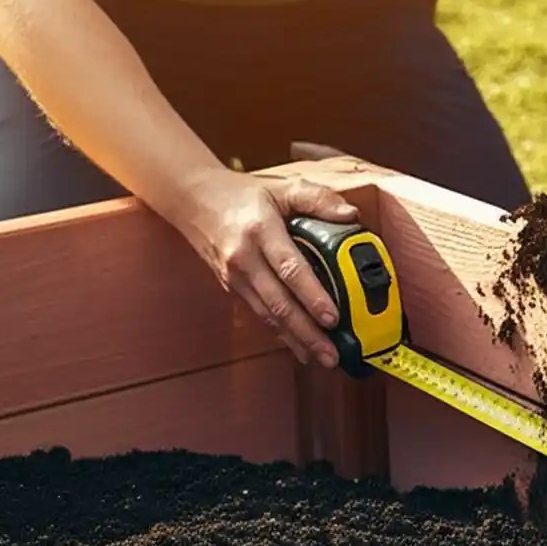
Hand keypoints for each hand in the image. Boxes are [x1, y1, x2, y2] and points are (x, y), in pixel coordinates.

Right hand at [171, 168, 358, 367]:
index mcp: (261, 231)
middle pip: (279, 304)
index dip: (311, 295)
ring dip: (296, 340)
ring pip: (268, 315)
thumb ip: (318, 199)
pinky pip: (260, 314)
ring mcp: (236, 277)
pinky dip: (281, 334)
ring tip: (321, 358)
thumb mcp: (282, 187)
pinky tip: (299, 347)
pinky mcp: (232, 288)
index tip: (332, 318)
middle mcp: (245, 259)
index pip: (290, 268)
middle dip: (307, 333)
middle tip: (331, 355)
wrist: (193, 200)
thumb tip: (352, 215)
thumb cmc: (244, 194)